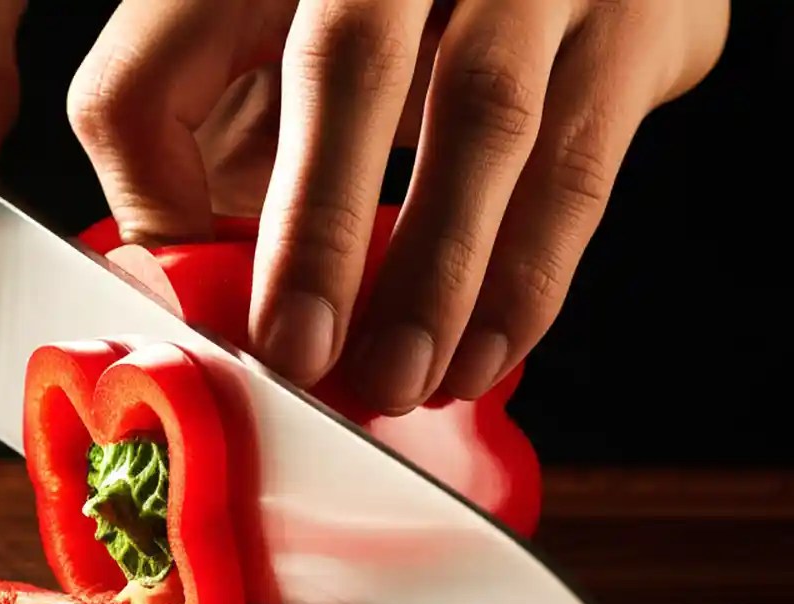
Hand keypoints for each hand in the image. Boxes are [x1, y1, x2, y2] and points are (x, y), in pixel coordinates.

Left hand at [67, 0, 728, 412]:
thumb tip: (181, 289)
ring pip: (485, 113)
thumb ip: (199, 149)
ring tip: (398, 379)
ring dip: (435, 274)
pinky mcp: (632, 16)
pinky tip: (481, 352)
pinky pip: (579, 163)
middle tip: (302, 356)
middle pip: (346, 59)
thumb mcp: (259, 54)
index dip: (161, 183)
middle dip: (318, 230)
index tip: (192, 300)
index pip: (168, 52)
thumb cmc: (383, 15)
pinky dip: (527, 276)